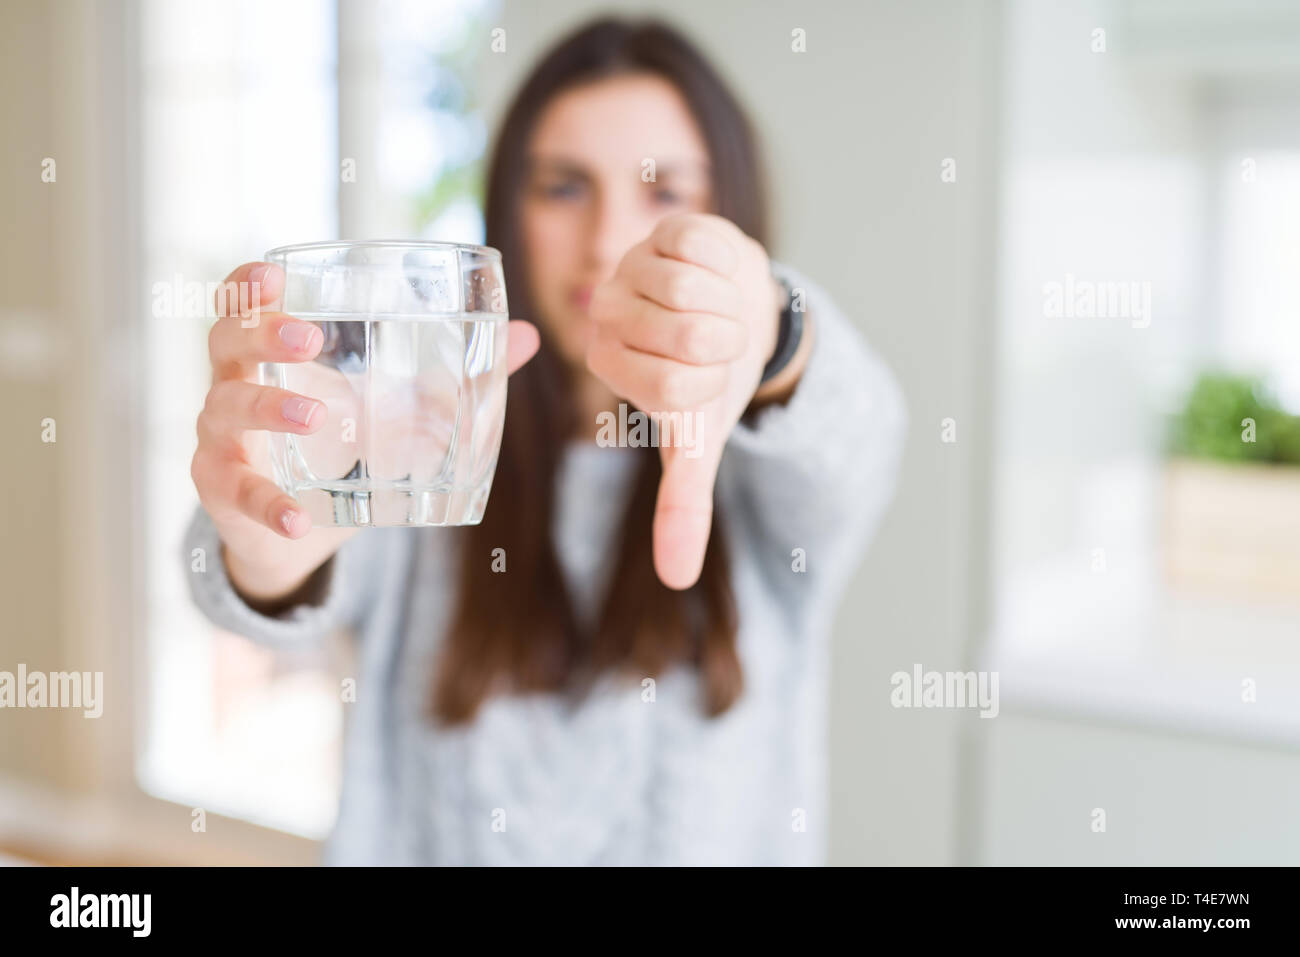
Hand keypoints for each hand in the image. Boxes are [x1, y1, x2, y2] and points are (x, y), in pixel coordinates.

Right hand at [190, 261, 540, 601]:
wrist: (298, 531)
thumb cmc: (343, 449)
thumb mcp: (397, 411)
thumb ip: (456, 376)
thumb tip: (525, 337)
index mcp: (273, 355)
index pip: (242, 304)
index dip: (249, 284)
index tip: (274, 273)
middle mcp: (235, 387)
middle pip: (225, 343)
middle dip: (261, 335)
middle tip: (308, 340)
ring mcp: (223, 440)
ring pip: (223, 411)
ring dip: (267, 410)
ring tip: (316, 418)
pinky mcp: (223, 493)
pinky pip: (235, 493)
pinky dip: (267, 504)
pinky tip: (298, 518)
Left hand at [586, 213, 784, 588]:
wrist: (744, 315)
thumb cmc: (714, 382)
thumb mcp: (698, 443)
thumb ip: (682, 507)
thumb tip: (677, 580)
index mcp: (612, 365)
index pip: (673, 385)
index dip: (712, 383)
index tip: (712, 376)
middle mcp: (608, 314)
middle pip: (684, 335)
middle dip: (724, 345)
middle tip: (721, 343)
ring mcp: (633, 265)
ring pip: (691, 289)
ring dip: (729, 306)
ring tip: (722, 310)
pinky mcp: (665, 228)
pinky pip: (702, 246)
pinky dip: (729, 267)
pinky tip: (719, 276)